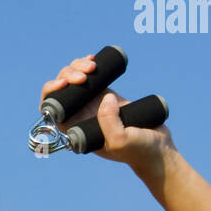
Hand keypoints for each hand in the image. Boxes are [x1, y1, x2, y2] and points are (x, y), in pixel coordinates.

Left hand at [40, 54, 175, 169]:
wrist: (158, 147)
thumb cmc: (138, 150)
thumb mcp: (121, 140)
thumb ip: (109, 123)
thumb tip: (104, 98)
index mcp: (75, 131)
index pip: (51, 111)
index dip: (51, 93)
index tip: (64, 84)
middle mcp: (80, 117)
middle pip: (61, 90)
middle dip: (68, 74)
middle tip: (86, 73)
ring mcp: (92, 105)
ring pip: (74, 80)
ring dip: (78, 66)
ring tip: (93, 65)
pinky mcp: (106, 95)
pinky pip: (89, 76)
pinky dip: (87, 64)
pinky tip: (93, 60)